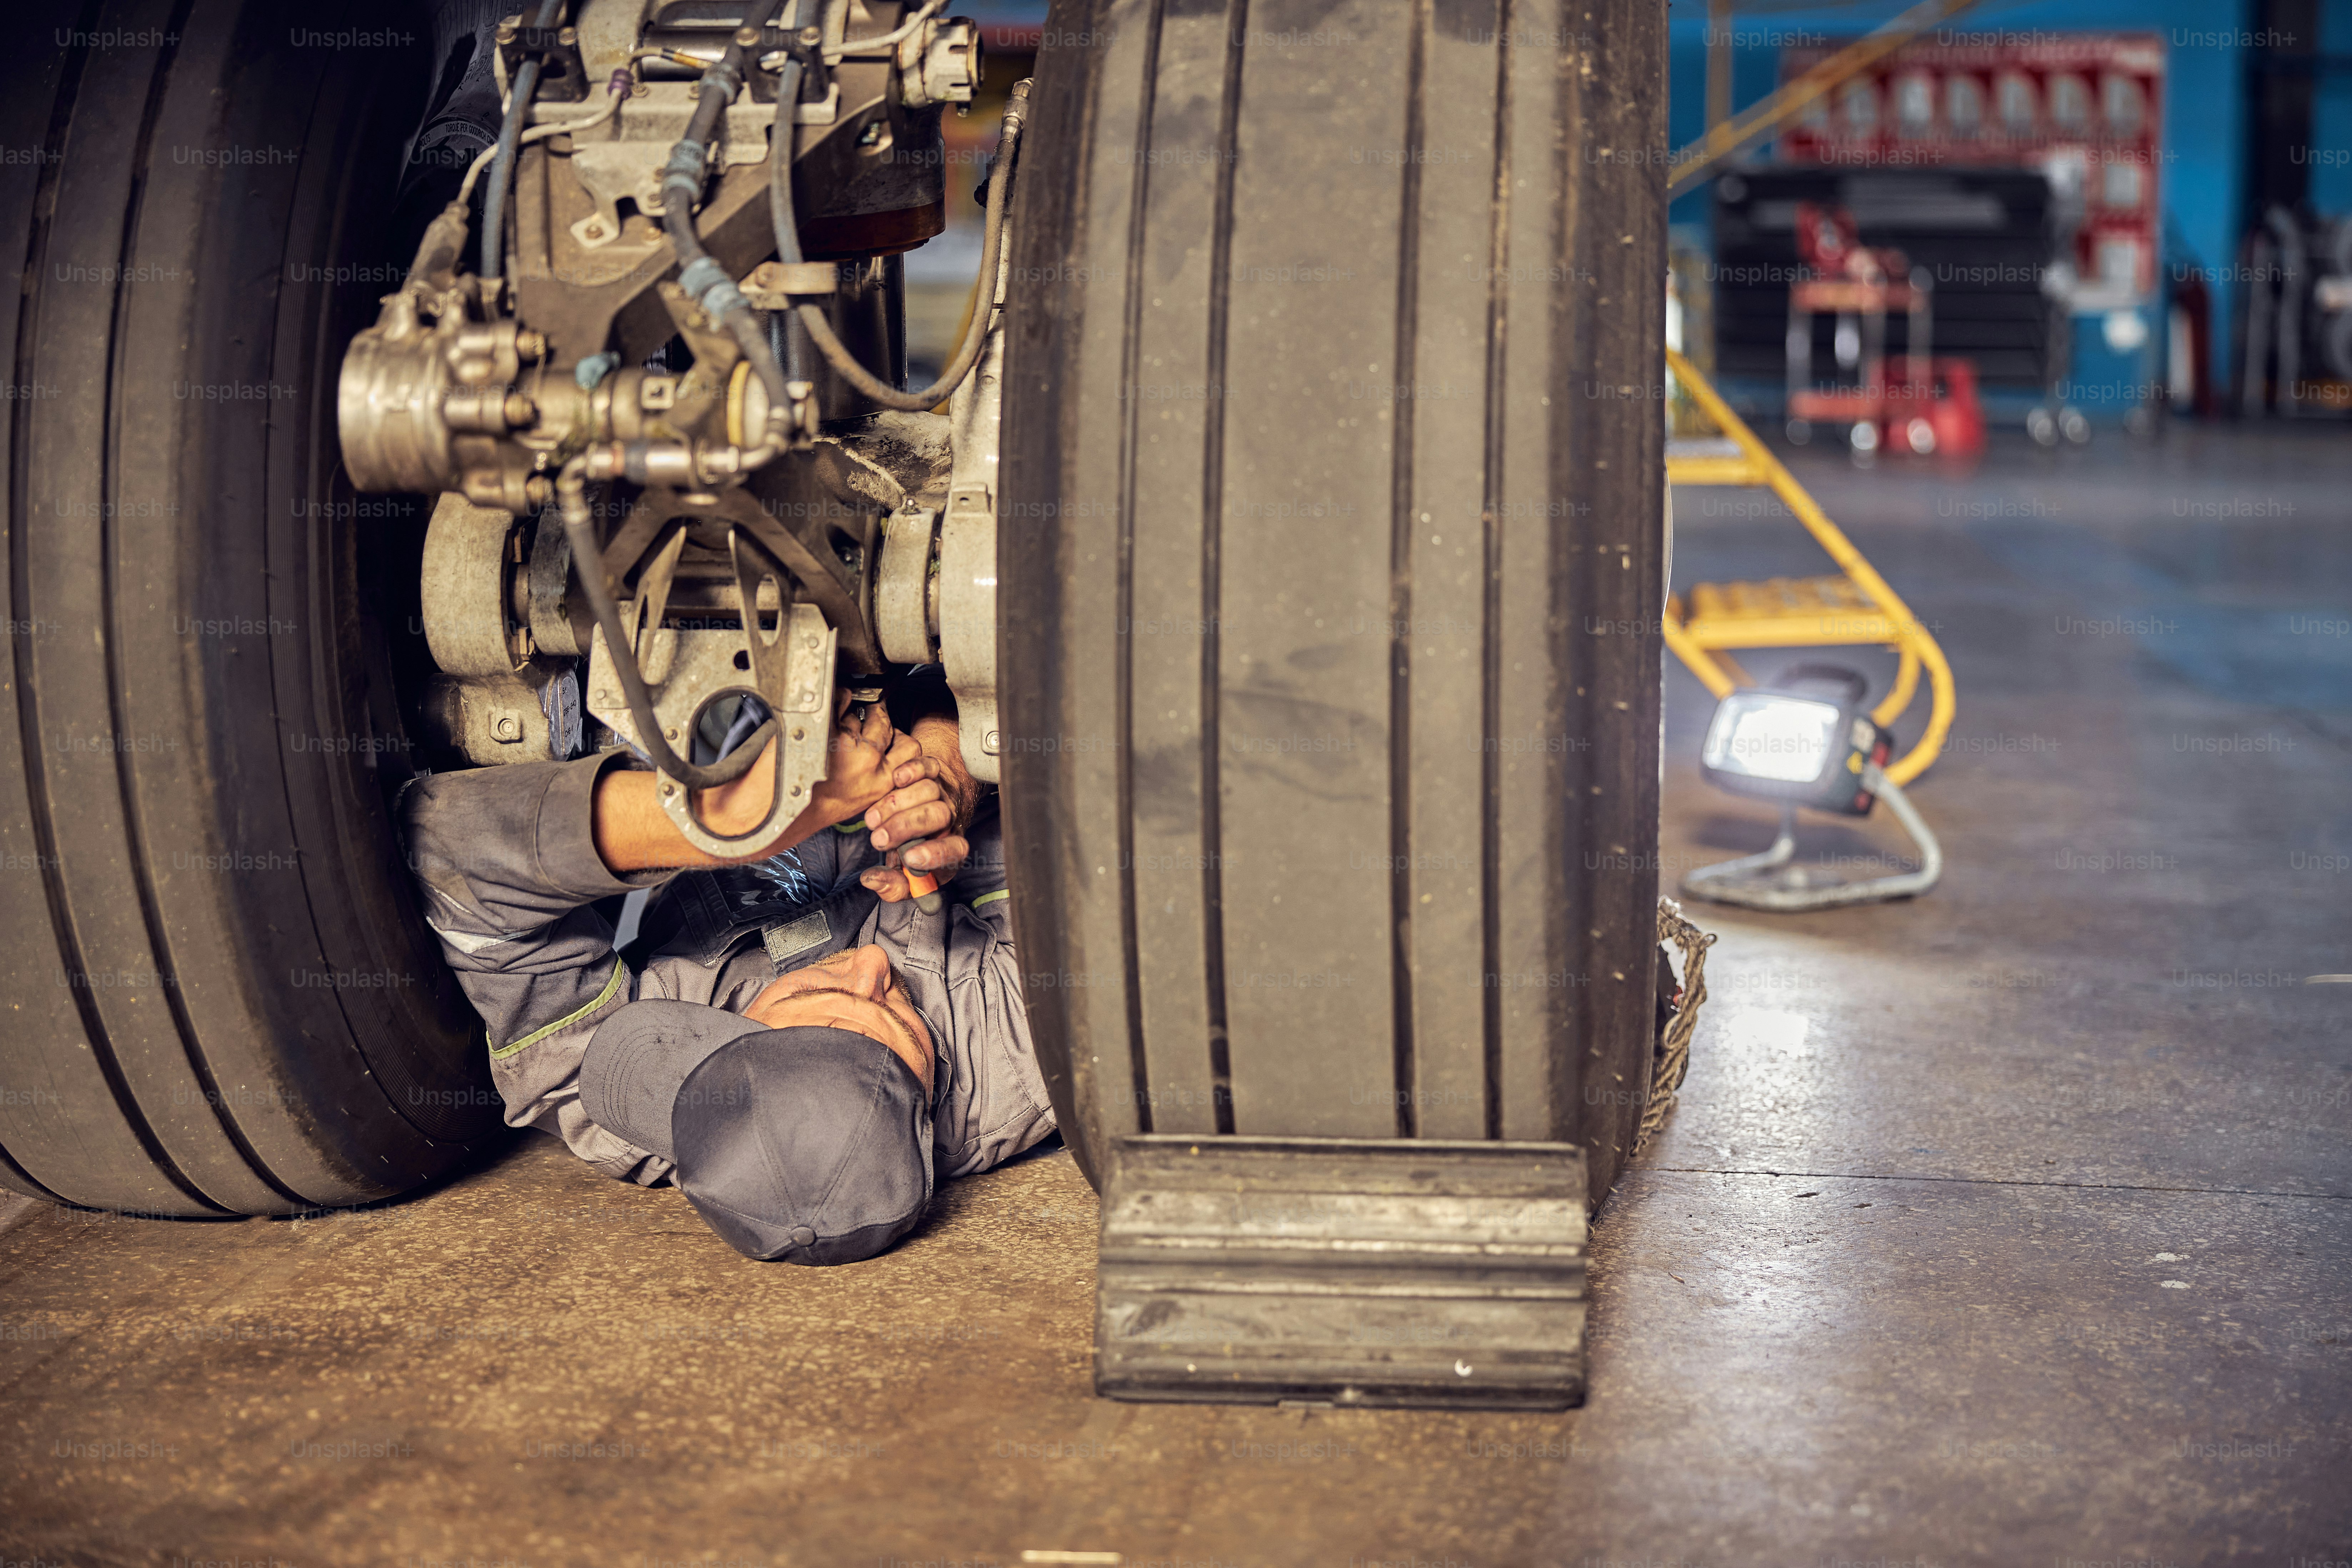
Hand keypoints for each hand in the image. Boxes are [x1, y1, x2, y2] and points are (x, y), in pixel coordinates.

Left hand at [805, 693, 919, 828]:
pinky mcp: (827, 732)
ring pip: (863, 717)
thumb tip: (886, 754)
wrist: (790, 808)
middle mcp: (870, 760)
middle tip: (873, 715)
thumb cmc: (821, 805)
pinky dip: (839, 702)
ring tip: (843, 721)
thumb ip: (879, 776)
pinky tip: (834, 707)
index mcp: (883, 781)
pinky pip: (841, 706)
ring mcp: (848, 744)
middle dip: (880, 718)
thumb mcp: (864, 797)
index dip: (898, 737)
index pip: (909, 748)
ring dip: (855, 715)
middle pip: (888, 727)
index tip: (891, 734)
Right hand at [858, 753, 970, 902]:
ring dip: (896, 805)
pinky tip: (896, 780)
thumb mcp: (903, 872)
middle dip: (906, 827)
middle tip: (880, 839)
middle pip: (939, 816)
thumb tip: (873, 880)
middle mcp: (950, 819)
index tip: (911, 858)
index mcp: (949, 848)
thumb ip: (893, 885)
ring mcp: (942, 792)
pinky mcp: (932, 770)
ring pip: (929, 790)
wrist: (919, 808)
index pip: (955, 850)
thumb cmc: (910, 844)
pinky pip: (927, 765)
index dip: (936, 854)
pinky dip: (912, 770)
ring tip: (873, 819)